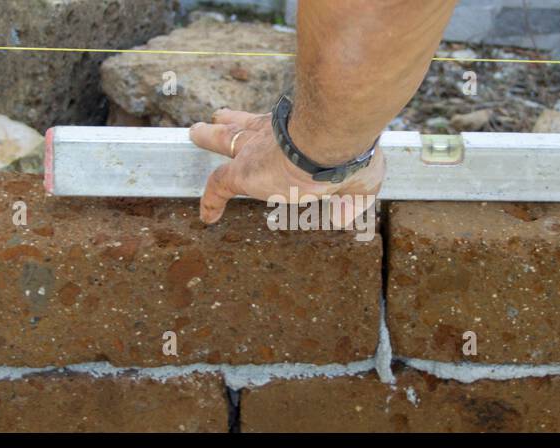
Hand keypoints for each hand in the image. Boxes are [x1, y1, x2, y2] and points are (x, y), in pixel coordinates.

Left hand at [189, 109, 385, 225]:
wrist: (333, 143)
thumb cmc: (352, 157)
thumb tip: (346, 218)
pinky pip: (218, 185)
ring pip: (225, 141)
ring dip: (209, 136)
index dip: (273, 130)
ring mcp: (255, 154)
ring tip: (196, 132)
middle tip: (220, 116)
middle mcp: (274, 139)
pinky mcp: (242, 173)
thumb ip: (354, 201)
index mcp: (302, 138)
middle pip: (247, 126)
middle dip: (234, 121)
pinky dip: (210, 200)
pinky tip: (207, 216)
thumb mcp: (363, 181)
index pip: (281, 133)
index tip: (267, 129)